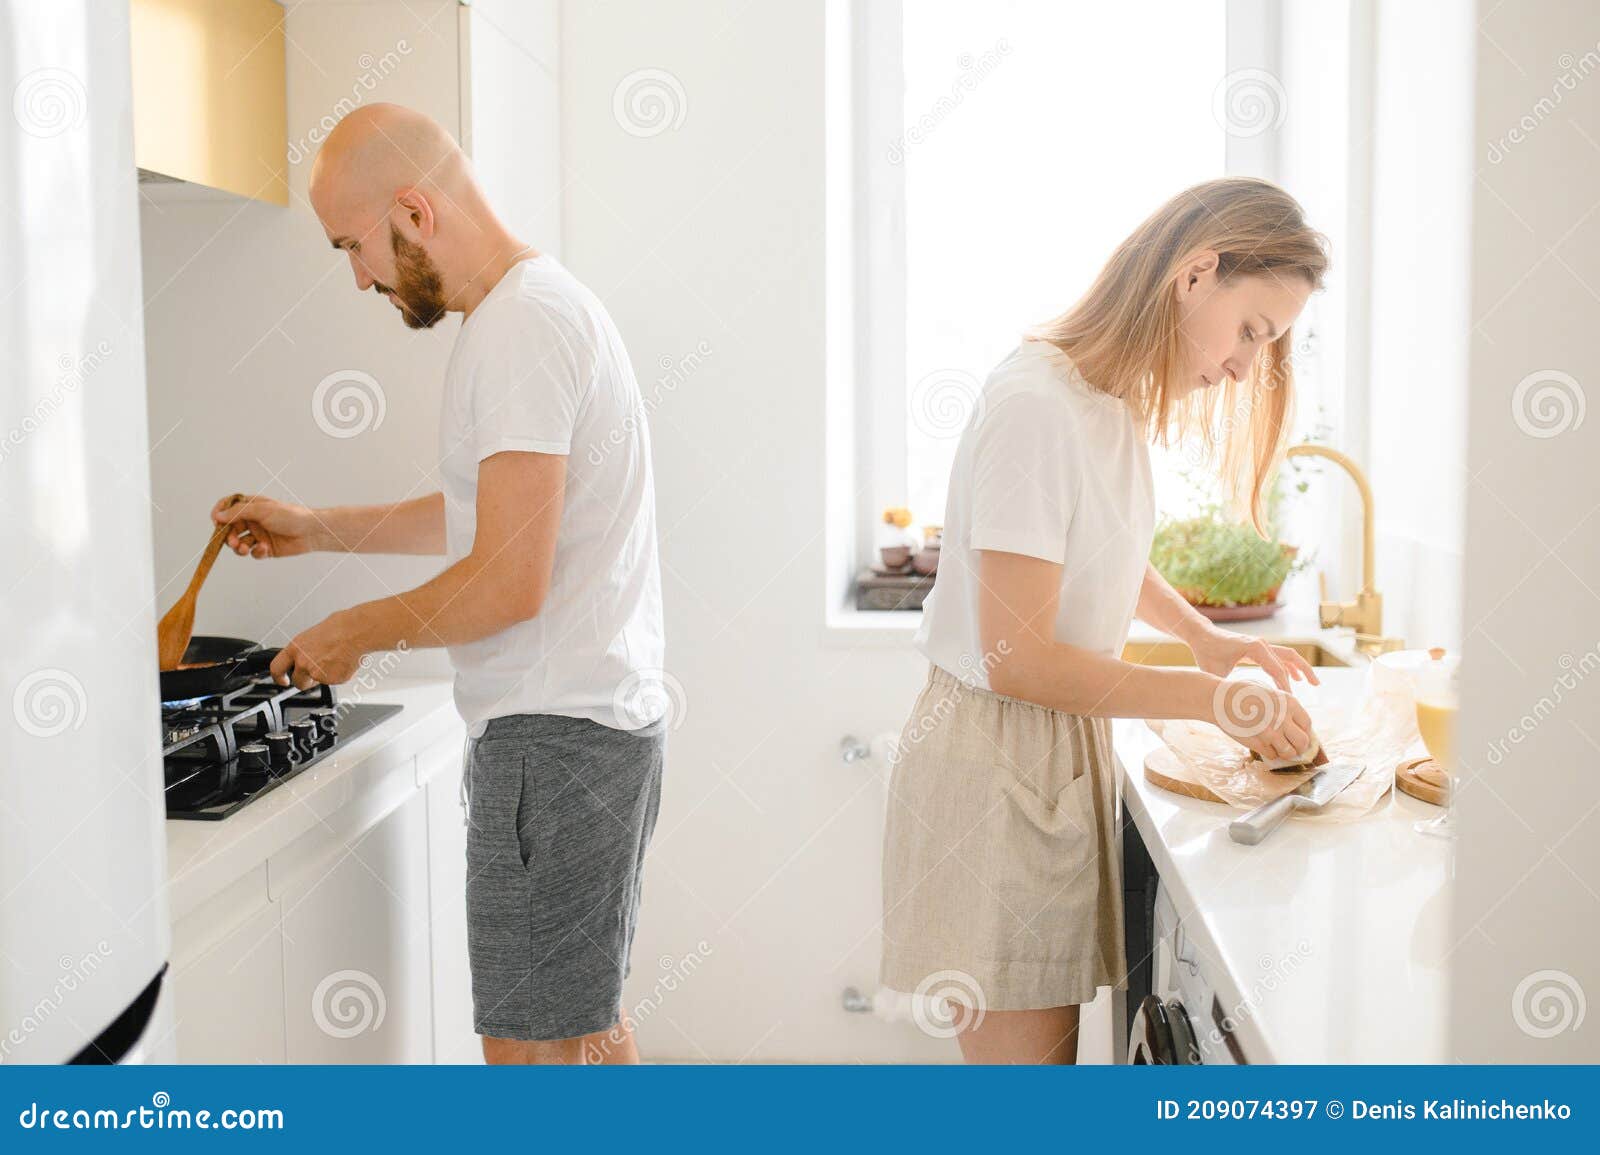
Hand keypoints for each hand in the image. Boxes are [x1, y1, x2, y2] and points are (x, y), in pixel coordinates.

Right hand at [212, 494, 327, 558]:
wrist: (311, 532)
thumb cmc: (290, 515)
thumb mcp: (262, 510)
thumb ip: (239, 513)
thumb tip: (218, 516)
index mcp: (251, 506)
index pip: (228, 508)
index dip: (219, 514)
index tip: (216, 523)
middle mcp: (253, 520)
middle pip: (230, 529)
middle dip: (228, 537)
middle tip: (232, 542)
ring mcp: (259, 534)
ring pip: (239, 543)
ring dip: (238, 547)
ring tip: (244, 549)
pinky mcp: (265, 548)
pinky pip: (253, 553)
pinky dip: (256, 552)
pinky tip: (265, 549)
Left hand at [270, 611, 368, 689]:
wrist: (357, 632)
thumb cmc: (341, 627)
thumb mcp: (315, 634)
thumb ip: (308, 648)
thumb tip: (311, 652)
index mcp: (296, 648)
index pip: (276, 668)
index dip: (278, 677)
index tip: (283, 680)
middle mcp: (303, 662)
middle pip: (298, 682)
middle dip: (306, 681)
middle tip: (315, 675)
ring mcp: (317, 673)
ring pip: (317, 682)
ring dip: (324, 677)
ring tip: (335, 661)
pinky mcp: (331, 680)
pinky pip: (333, 681)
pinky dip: (339, 675)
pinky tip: (344, 662)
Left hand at [1188, 627, 1319, 691]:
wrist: (1202, 636)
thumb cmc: (1206, 654)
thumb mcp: (1214, 673)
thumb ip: (1226, 688)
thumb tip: (1235, 708)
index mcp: (1254, 648)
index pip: (1276, 669)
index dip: (1285, 687)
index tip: (1290, 702)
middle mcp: (1261, 644)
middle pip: (1290, 658)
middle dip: (1304, 672)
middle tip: (1316, 686)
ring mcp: (1262, 644)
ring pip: (1288, 656)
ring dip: (1301, 668)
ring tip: (1313, 683)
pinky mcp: (1259, 647)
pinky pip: (1280, 657)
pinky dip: (1289, 667)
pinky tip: (1296, 679)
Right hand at [1209, 677, 1317, 762]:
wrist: (1218, 699)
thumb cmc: (1241, 692)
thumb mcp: (1268, 691)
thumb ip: (1283, 704)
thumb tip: (1294, 721)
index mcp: (1288, 703)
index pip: (1307, 725)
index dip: (1304, 731)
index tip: (1299, 734)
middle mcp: (1283, 719)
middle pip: (1303, 742)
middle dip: (1299, 747)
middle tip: (1293, 746)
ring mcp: (1271, 734)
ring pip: (1289, 753)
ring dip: (1286, 753)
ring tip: (1279, 748)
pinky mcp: (1258, 744)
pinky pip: (1272, 756)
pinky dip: (1271, 754)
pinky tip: (1264, 747)